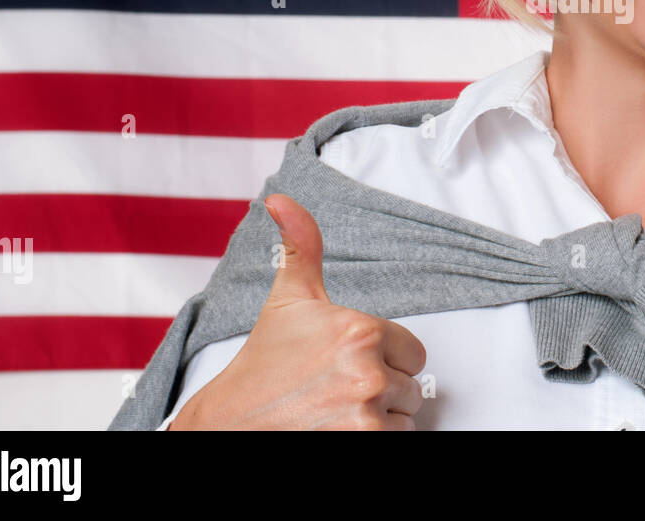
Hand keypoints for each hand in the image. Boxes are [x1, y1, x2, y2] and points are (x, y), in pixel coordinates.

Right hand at [169, 193, 426, 429]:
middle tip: (336, 389)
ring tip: (335, 411)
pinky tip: (338, 430)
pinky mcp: (365, 445)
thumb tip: (282, 199)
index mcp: (361, 330)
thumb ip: (300, 244)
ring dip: (379, 418)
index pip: (414, 352)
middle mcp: (368, 372)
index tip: (347, 363)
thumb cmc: (263, 366)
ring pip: (406, 417)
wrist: (231, 426)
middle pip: (412, 386)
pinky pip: (399, 441)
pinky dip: (375, 439)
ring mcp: (366, 415)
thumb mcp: (287, 300)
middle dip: (382, 389)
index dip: (385, 358)